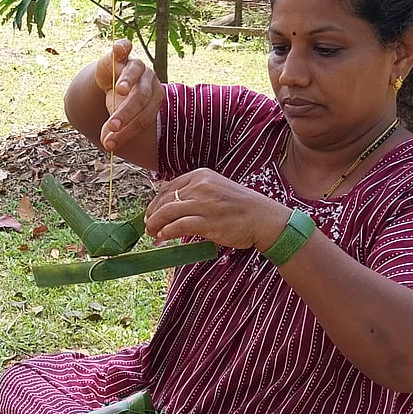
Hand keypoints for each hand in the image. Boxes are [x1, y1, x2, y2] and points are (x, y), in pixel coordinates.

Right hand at [97, 39, 163, 152]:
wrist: (111, 78)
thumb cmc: (118, 100)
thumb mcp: (117, 115)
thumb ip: (114, 130)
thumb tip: (106, 144)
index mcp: (153, 99)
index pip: (144, 118)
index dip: (128, 132)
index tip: (111, 144)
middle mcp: (148, 81)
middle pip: (141, 97)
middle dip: (126, 114)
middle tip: (112, 127)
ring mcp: (136, 65)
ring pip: (135, 72)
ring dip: (128, 81)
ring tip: (119, 91)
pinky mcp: (121, 53)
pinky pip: (124, 47)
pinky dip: (122, 47)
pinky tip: (118, 49)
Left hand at [145, 169, 291, 249]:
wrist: (264, 218)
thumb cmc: (241, 207)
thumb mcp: (216, 190)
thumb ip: (195, 194)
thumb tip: (170, 208)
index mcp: (201, 175)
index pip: (168, 187)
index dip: (155, 202)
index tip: (150, 213)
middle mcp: (201, 186)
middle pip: (165, 200)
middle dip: (152, 215)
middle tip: (148, 227)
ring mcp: (204, 203)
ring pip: (167, 212)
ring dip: (155, 225)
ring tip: (152, 234)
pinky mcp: (208, 222)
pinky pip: (178, 226)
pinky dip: (167, 232)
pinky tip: (163, 237)